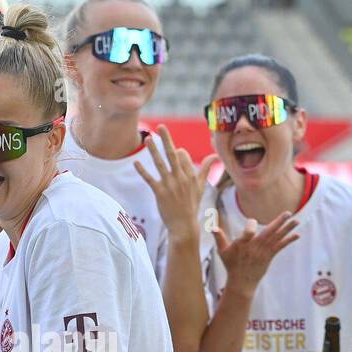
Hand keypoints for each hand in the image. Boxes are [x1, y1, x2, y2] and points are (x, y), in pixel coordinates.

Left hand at [133, 125, 216, 243]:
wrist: (184, 225)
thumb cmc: (192, 205)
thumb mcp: (201, 186)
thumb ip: (206, 169)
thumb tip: (215, 156)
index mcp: (190, 175)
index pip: (183, 156)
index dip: (178, 151)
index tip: (176, 152)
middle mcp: (180, 178)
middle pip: (173, 154)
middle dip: (167, 139)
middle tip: (161, 126)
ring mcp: (170, 185)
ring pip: (160, 164)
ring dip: (153, 150)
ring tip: (147, 139)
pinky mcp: (160, 193)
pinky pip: (150, 179)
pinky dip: (143, 171)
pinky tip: (136, 162)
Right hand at [213, 212, 299, 297]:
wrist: (242, 282)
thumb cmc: (231, 265)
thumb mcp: (222, 252)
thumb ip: (219, 238)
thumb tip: (212, 227)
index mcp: (242, 245)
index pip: (248, 232)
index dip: (250, 225)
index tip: (252, 221)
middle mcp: (255, 248)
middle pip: (268, 233)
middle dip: (278, 222)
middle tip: (288, 213)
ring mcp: (263, 252)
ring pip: (276, 238)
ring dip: (287, 229)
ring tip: (297, 221)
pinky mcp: (269, 256)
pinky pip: (280, 246)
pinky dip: (288, 240)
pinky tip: (297, 234)